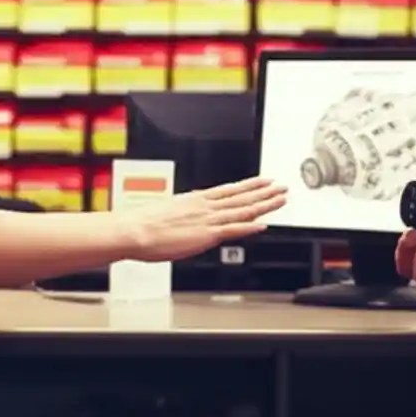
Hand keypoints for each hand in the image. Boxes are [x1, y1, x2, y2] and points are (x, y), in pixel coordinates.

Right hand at [122, 177, 286, 261]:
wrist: (133, 230)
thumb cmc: (142, 224)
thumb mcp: (165, 211)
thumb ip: (181, 213)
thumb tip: (184, 215)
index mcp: (195, 199)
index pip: (228, 190)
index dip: (248, 186)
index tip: (262, 181)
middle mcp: (205, 206)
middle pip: (241, 197)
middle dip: (264, 192)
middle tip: (281, 187)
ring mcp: (207, 219)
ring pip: (243, 210)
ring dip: (264, 204)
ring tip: (280, 199)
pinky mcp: (206, 235)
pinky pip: (234, 229)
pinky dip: (250, 226)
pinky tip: (263, 224)